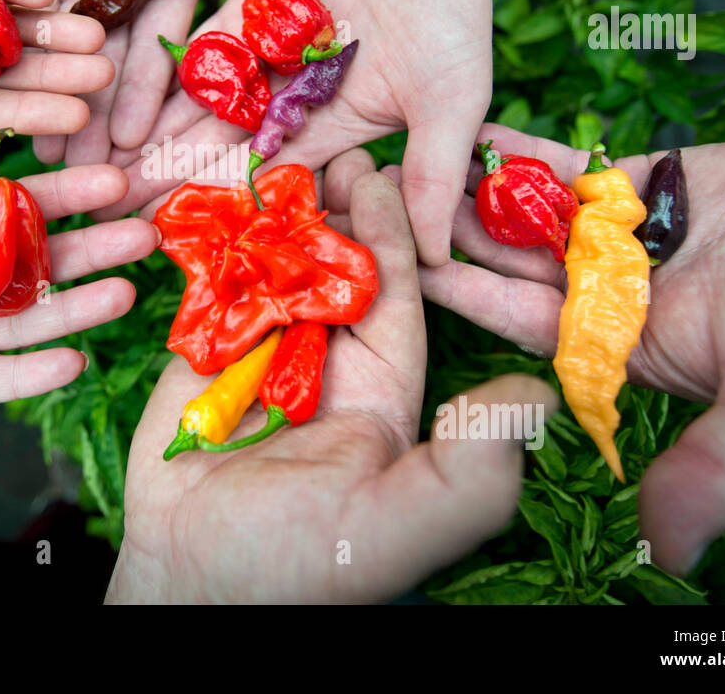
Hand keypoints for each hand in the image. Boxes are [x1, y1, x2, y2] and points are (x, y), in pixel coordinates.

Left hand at [6, 0, 243, 165]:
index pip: (160, 51)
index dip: (149, 96)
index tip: (138, 142)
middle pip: (108, 71)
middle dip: (99, 125)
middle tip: (88, 177)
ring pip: (60, 60)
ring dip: (55, 110)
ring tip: (47, 161)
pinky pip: (15, 21)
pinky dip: (11, 63)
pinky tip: (3, 105)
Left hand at [102, 0, 498, 266]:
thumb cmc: (453, 20)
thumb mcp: (451, 104)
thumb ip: (430, 175)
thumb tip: (437, 261)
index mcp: (325, 135)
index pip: (263, 184)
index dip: (219, 211)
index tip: (173, 243)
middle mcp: (284, 106)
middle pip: (214, 152)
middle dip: (164, 183)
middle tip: (110, 215)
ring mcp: (259, 59)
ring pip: (193, 108)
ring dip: (149, 138)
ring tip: (100, 172)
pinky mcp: (243, 14)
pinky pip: (193, 51)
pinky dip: (157, 79)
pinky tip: (118, 109)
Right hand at [106, 148, 554, 601]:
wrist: (191, 580)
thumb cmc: (296, 568)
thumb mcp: (393, 527)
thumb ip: (468, 472)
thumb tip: (533, 398)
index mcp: (384, 389)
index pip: (398, 296)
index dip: (396, 235)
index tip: (393, 175)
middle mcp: (330, 363)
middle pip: (338, 267)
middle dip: (340, 208)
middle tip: (336, 144)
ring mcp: (264, 353)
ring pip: (277, 266)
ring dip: (277, 214)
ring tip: (277, 158)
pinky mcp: (205, 351)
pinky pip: (215, 285)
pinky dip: (216, 242)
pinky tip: (217, 196)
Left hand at [415, 125, 724, 573]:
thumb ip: (711, 476)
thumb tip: (667, 554)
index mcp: (615, 348)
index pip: (515, 320)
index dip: (462, 295)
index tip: (403, 268)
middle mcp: (607, 296)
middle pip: (509, 261)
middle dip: (450, 231)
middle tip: (385, 196)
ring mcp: (624, 239)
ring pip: (532, 210)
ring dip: (476, 186)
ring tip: (412, 154)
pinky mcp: (651, 187)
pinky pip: (577, 166)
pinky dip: (531, 149)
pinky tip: (477, 130)